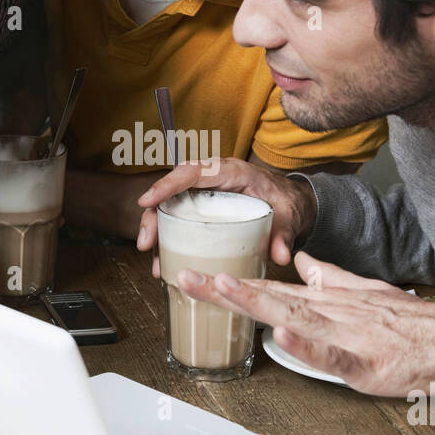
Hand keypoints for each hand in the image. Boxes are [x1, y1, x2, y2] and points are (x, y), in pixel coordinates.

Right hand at [135, 158, 316, 272]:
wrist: (288, 203)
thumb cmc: (284, 201)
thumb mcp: (288, 216)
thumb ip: (284, 234)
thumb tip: (281, 255)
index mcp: (231, 172)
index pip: (193, 172)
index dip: (168, 185)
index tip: (148, 200)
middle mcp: (212, 181)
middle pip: (173, 192)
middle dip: (154, 215)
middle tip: (146, 241)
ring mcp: (204, 196)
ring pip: (171, 207)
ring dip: (157, 231)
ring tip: (153, 259)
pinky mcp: (202, 211)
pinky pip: (178, 220)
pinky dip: (168, 241)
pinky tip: (164, 263)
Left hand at [173, 252, 434, 394]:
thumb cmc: (412, 325)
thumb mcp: (366, 295)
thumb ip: (330, 278)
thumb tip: (302, 261)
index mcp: (326, 303)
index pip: (270, 288)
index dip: (232, 282)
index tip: (198, 274)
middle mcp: (330, 312)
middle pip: (269, 298)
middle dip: (226, 290)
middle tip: (186, 277)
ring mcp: (346, 334)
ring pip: (293, 317)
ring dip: (256, 303)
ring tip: (223, 290)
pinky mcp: (365, 360)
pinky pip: (331, 353)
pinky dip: (305, 343)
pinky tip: (281, 333)